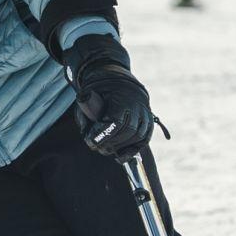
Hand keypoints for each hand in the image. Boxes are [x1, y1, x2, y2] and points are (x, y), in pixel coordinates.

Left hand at [64, 33, 152, 156]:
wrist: (118, 78)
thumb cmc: (99, 89)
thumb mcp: (87, 96)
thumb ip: (86, 116)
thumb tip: (89, 137)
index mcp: (122, 95)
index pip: (116, 121)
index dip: (102, 135)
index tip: (91, 142)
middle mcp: (138, 104)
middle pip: (128, 130)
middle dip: (111, 143)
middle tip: (97, 146)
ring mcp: (146, 113)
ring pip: (138, 136)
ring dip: (121, 147)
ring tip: (106, 149)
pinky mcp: (149, 121)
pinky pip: (144, 139)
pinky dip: (133, 150)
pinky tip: (120, 156)